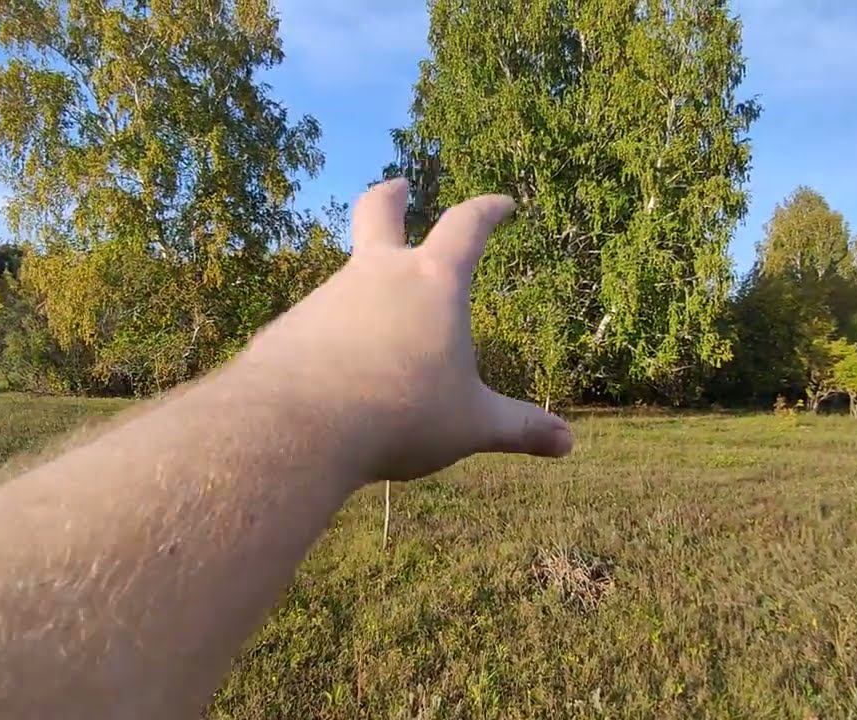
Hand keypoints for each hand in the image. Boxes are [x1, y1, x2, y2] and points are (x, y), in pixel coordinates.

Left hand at [241, 178, 572, 483]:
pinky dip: (330, 341)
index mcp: (432, 282)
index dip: (487, 210)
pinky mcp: (288, 329)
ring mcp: (325, 297)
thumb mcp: (470, 425)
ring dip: (364, 297)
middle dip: (392, 197)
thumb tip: (568, 443)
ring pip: (347, 283)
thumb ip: (518, 429)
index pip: (466, 226)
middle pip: (378, 212)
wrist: (297, 429)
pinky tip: (332, 380)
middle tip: (398, 187)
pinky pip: (315, 328)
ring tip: (377, 348)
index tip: (502, 204)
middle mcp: (376, 275)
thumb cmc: (401, 416)